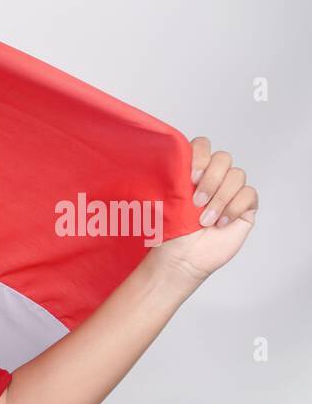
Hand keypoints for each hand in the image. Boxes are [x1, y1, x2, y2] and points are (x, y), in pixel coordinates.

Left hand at [150, 136, 257, 282]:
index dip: (200, 155)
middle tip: (196, 203)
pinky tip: (220, 223)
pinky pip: (249, 194)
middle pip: (223, 158)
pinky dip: (234, 208)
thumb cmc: (171, 232)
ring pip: (237, 176)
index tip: (190, 177)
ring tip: (204, 221)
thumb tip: (154, 158)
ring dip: (220, 199)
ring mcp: (231, 191)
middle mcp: (214, 177)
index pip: (202, 145)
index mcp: (193, 171)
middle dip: (211, 180)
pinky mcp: (246, 206)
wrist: (182, 258)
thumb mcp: (163, 202)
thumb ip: (166, 178)